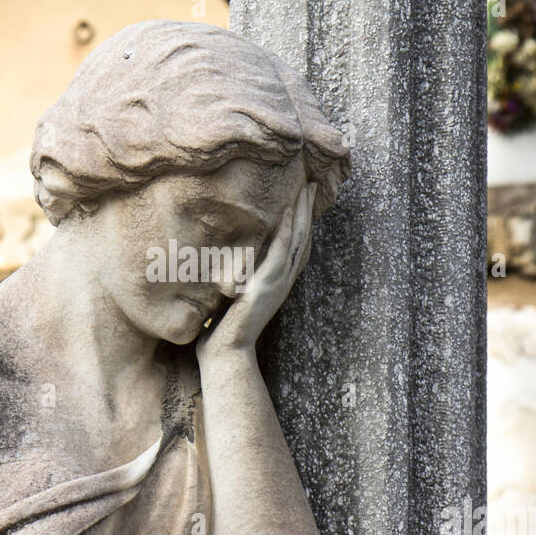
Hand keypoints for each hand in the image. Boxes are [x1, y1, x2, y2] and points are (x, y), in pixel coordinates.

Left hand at [197, 182, 315, 366]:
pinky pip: (278, 252)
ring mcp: (276, 283)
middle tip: (311, 182)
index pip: (295, 244)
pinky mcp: (265, 285)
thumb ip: (241, 277)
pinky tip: (286, 211)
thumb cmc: (224, 328)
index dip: (301, 220)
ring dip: (301, 212)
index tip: (302, 196)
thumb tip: (232, 261)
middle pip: (301, 237)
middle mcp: (282, 280)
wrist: (226, 352)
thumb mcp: (236, 295)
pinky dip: (284, 231)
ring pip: (296, 240)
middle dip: (306, 209)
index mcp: (277, 281)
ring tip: (305, 188)